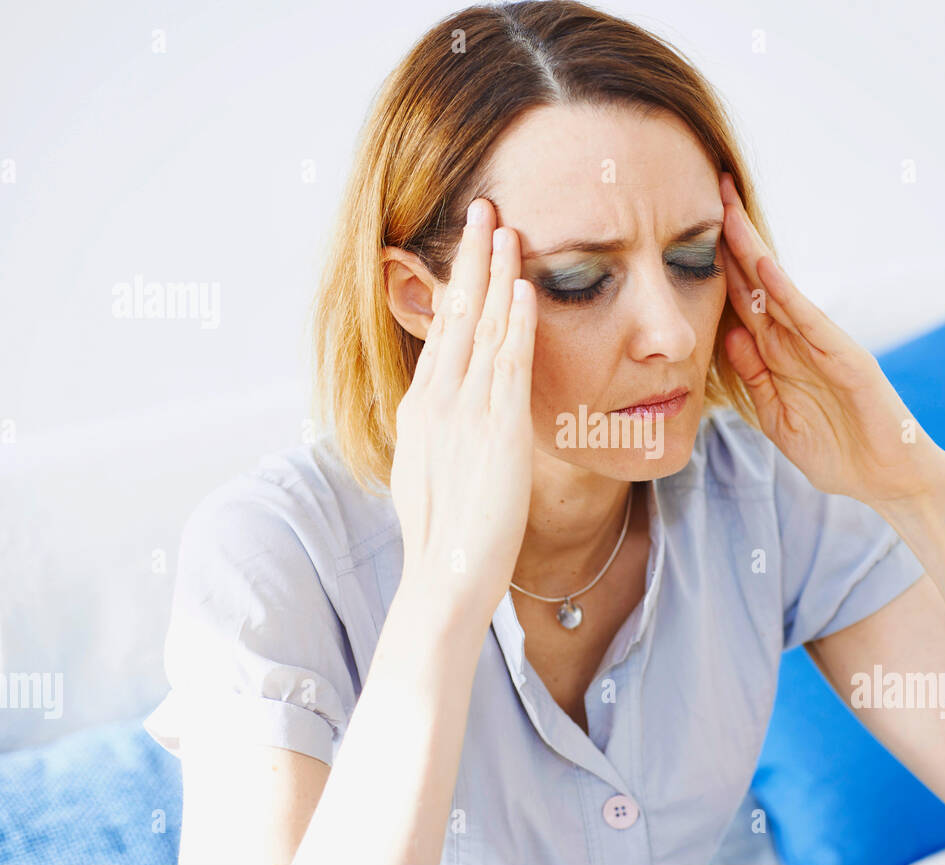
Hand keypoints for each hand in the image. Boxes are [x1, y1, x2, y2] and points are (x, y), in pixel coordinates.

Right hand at [388, 197, 536, 619]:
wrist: (444, 577)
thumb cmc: (444, 534)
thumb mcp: (432, 468)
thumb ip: (443, 429)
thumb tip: (450, 410)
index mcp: (421, 407)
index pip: (442, 330)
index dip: (457, 284)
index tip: (470, 247)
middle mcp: (436, 400)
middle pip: (455, 314)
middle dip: (470, 258)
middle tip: (483, 207)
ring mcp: (464, 413)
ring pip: (482, 329)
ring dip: (495, 274)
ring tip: (505, 226)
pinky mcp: (496, 432)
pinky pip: (507, 365)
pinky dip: (515, 322)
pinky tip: (523, 287)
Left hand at [716, 172, 944, 508]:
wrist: (888, 480)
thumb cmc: (836, 451)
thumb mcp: (777, 415)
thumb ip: (754, 377)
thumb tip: (727, 334)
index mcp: (781, 355)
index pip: (743, 300)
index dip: (718, 266)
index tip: (686, 231)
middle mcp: (800, 341)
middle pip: (757, 281)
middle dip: (732, 239)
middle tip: (708, 191)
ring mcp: (824, 345)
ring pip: (780, 289)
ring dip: (753, 250)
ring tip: (727, 211)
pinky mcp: (846, 357)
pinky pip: (809, 320)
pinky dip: (786, 292)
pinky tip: (763, 266)